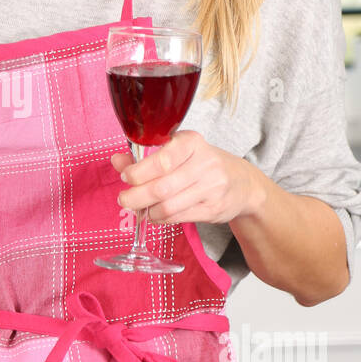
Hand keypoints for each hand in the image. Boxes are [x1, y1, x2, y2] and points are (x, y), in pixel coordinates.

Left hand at [110, 130, 263, 225]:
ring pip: (169, 206)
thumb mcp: (178, 152)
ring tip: (140, 209)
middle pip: (162, 187)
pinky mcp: (214, 209)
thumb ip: (145, 157)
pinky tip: (156, 214)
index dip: (138, 171)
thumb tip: (117, 161)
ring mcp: (212, 188)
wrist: (243, 183)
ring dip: (148, 211)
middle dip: (136, 196)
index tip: (126, 176)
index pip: (162, 160)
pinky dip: (161, 219)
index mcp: (192, 142)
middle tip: (124, 199)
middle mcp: (205, 164)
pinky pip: (179, 217)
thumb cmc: (202, 164)